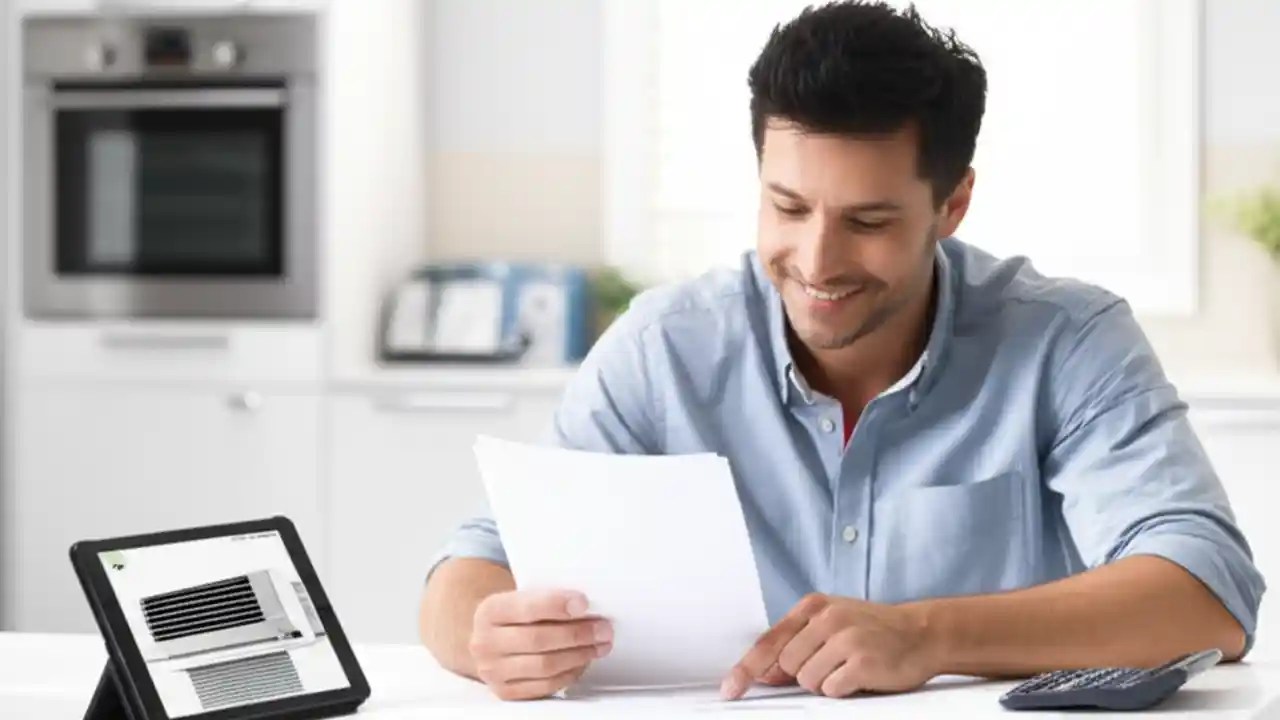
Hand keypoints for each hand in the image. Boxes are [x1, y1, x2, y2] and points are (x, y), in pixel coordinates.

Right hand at [469, 589, 612, 699]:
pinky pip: (545, 686)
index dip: (556, 605)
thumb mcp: (521, 599)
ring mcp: (493, 671)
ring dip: (579, 655)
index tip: (584, 603)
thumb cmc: (515, 618)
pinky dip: (570, 673)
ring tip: (599, 645)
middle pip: (538, 640)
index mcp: (490, 611)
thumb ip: (546, 600)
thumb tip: (584, 606)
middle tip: (603, 629)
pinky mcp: (506, 691)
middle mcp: (486, 642)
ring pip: (544, 666)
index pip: (526, 608)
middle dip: (577, 634)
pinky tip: (583, 661)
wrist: (490, 642)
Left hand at [722, 593, 937, 699]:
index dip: (746, 669)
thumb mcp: (832, 626)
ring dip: (825, 684)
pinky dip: (843, 690)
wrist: (922, 633)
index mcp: (814, 607)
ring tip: (849, 669)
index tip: (731, 689)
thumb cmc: (873, 631)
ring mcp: (846, 638)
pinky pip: (832, 690)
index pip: (770, 642)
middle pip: (787, 666)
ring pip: (807, 680)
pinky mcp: (863, 660)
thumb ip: (797, 645)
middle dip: (804, 675)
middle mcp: (827, 618)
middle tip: (833, 665)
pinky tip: (860, 677)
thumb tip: (763, 674)